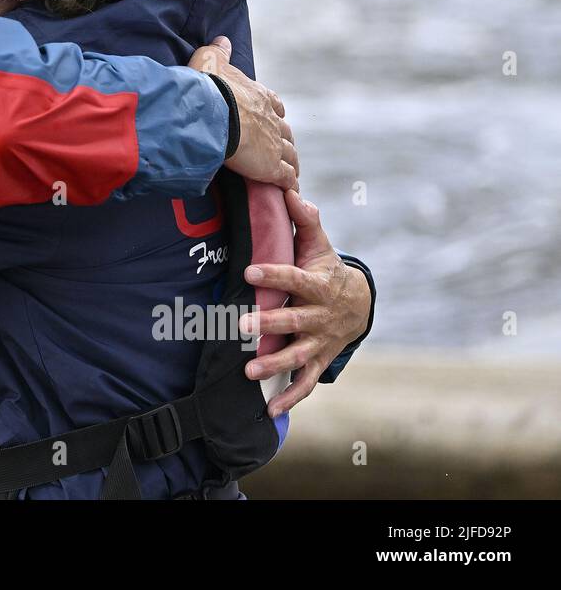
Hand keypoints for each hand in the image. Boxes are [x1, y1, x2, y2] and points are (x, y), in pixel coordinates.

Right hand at [188, 36, 297, 190]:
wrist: (213, 113)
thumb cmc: (208, 87)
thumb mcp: (211, 60)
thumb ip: (218, 52)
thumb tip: (222, 40)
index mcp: (261, 97)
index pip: (275, 105)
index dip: (275, 113)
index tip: (275, 117)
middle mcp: (272, 119)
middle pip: (285, 132)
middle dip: (284, 141)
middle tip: (280, 150)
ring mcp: (274, 144)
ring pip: (290, 155)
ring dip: (289, 163)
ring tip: (288, 173)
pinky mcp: (271, 167)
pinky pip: (286, 178)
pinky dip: (288, 184)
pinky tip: (287, 191)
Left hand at [239, 190, 370, 415]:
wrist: (360, 304)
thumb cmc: (327, 269)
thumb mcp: (320, 245)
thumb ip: (305, 221)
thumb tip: (291, 191)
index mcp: (317, 286)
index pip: (293, 278)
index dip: (273, 274)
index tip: (249, 270)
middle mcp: (319, 316)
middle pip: (293, 321)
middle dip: (268, 324)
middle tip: (240, 325)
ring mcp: (319, 341)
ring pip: (297, 355)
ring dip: (274, 364)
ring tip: (248, 370)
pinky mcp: (318, 360)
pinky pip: (305, 382)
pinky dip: (289, 397)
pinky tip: (269, 409)